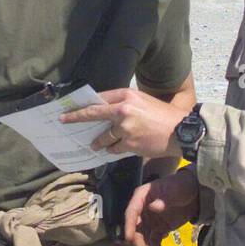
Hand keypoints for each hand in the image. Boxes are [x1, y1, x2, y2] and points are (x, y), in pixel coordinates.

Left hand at [59, 87, 181, 159]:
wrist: (180, 132)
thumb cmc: (164, 116)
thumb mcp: (144, 101)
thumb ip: (126, 104)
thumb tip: (106, 111)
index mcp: (128, 95)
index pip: (100, 97)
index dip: (85, 103)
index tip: (72, 106)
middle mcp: (123, 109)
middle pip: (93, 113)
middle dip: (76, 118)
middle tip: (63, 120)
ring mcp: (125, 128)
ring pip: (104, 136)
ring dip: (98, 142)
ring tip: (94, 145)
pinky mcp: (129, 143)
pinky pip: (114, 148)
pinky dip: (112, 149)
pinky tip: (112, 150)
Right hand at [123, 170, 199, 245]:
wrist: (195, 194)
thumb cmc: (182, 186)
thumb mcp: (175, 189)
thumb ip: (164, 199)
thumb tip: (152, 207)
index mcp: (142, 196)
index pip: (132, 212)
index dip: (129, 225)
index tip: (128, 238)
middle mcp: (143, 210)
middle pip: (134, 227)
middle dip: (137, 241)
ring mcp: (150, 220)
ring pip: (142, 236)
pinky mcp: (159, 228)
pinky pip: (153, 240)